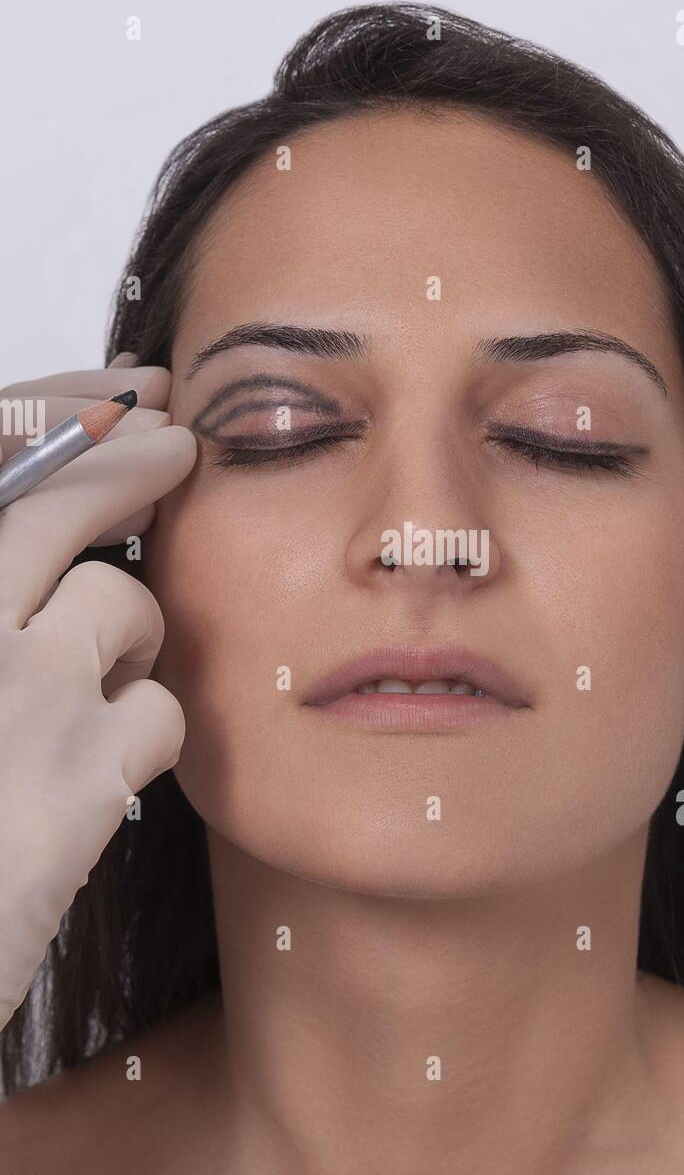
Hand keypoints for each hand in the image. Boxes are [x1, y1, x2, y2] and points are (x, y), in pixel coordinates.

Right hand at [0, 356, 196, 1029]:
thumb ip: (4, 599)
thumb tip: (43, 552)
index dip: (59, 411)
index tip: (121, 390)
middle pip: (65, 507)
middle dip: (131, 464)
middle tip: (176, 439)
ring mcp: (12, 697)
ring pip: (125, 609)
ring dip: (129, 631)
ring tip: (101, 671)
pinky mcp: (74, 784)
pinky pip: (159, 712)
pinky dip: (148, 724)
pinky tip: (113, 761)